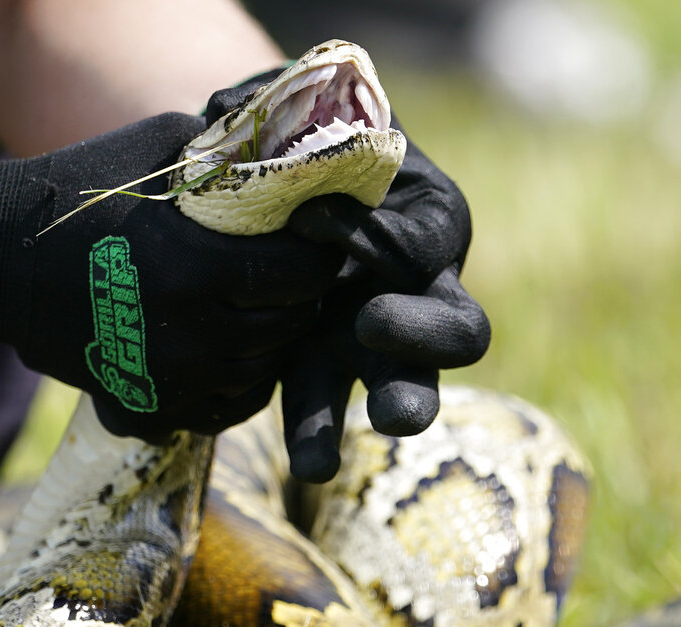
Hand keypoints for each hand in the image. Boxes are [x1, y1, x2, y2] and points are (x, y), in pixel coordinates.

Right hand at [0, 113, 342, 441]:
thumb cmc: (75, 191)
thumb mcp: (156, 149)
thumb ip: (226, 154)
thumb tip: (286, 156)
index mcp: (195, 266)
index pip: (299, 272)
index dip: (322, 255)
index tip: (320, 239)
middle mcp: (189, 333)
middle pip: (289, 325)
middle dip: (305, 296)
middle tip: (299, 273)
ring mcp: (169, 376)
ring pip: (263, 370)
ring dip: (275, 339)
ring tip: (267, 306)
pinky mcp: (149, 402)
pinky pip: (227, 408)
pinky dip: (244, 383)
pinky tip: (238, 350)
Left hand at [204, 76, 489, 480]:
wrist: (267, 190)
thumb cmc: (299, 142)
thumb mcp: (300, 115)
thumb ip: (278, 112)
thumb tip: (223, 113)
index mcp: (428, 217)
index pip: (423, 239)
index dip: (375, 237)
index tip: (307, 222)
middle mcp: (420, 286)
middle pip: (457, 329)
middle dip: (422, 341)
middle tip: (370, 326)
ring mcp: (381, 338)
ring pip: (409, 385)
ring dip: (380, 414)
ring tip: (329, 456)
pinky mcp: (331, 367)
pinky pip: (335, 406)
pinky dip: (316, 430)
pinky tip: (302, 460)